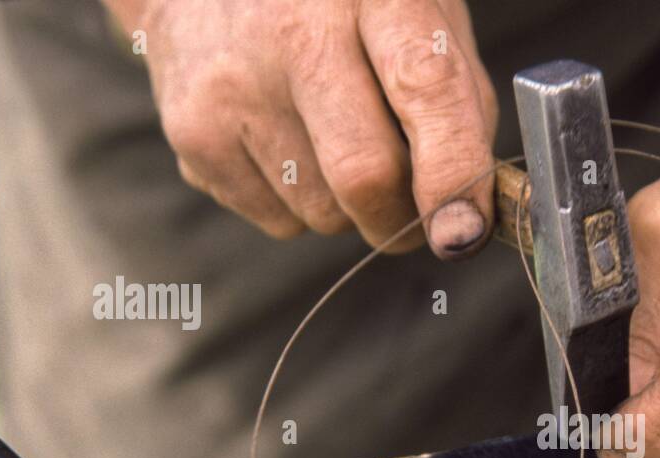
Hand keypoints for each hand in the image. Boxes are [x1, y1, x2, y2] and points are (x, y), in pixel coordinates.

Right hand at [104, 0, 496, 255]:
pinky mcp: (192, 132)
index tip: (464, 232)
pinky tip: (284, 139)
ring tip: (329, 139)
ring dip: (349, 207)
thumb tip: (467, 213)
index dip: (452, 172)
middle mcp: (293, 31)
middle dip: (403, 220)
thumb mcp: (416, 15)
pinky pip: (279, 221)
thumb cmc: (339, 6)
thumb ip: (459, 103)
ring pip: (324, 213)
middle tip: (412, 211)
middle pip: (365, 175)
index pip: (424, 89)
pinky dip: (299, 203)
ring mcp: (232, 84)